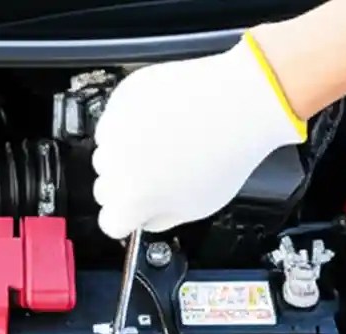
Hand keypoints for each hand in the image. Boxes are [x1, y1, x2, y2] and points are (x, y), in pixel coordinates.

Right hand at [92, 35, 306, 239]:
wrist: (240, 102)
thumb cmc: (226, 152)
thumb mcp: (198, 207)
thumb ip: (161, 219)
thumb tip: (145, 217)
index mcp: (131, 198)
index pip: (111, 222)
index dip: (130, 218)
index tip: (139, 210)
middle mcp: (114, 164)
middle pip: (105, 187)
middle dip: (126, 185)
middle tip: (158, 174)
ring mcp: (115, 128)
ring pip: (106, 152)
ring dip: (125, 153)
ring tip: (163, 145)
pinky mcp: (120, 99)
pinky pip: (115, 119)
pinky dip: (131, 122)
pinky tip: (161, 122)